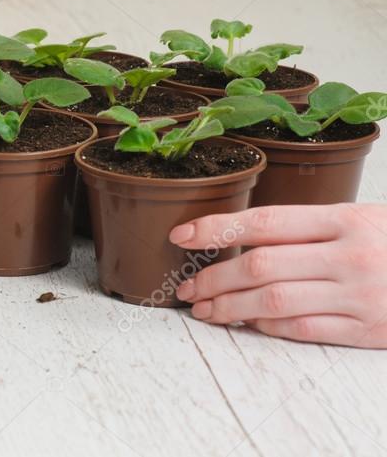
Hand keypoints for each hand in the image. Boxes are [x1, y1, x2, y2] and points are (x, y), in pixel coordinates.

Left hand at [169, 204, 386, 347]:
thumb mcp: (360, 217)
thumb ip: (308, 226)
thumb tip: (241, 235)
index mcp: (343, 220)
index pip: (265, 221)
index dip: (217, 229)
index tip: (181, 235)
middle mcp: (348, 256)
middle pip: (260, 265)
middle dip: (213, 277)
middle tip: (187, 286)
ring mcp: (358, 295)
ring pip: (274, 301)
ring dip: (230, 307)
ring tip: (205, 309)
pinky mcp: (367, 329)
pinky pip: (303, 329)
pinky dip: (268, 327)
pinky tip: (248, 323)